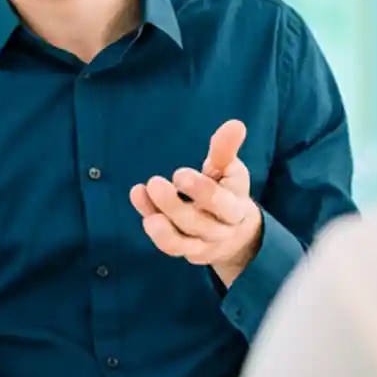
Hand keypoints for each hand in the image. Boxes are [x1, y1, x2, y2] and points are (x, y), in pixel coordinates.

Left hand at [130, 120, 262, 286]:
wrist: (234, 231)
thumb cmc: (227, 190)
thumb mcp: (229, 169)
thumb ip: (226, 150)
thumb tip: (235, 124)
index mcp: (235, 208)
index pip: (222, 205)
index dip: (200, 191)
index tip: (179, 174)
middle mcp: (220, 230)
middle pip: (198, 224)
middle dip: (174, 206)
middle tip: (155, 182)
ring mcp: (202, 244)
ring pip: (180, 241)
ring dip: (159, 223)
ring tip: (143, 195)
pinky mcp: (186, 251)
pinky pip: (169, 246)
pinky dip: (154, 228)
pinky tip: (141, 202)